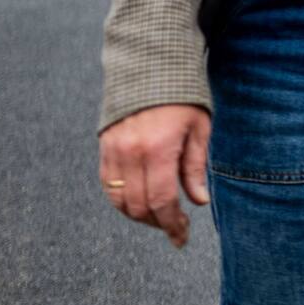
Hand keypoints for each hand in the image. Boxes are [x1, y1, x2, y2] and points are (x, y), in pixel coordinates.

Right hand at [98, 104, 211, 247]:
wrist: (151, 67)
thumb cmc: (184, 97)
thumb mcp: (199, 128)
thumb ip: (195, 167)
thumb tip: (198, 201)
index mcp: (158, 148)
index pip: (162, 200)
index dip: (172, 224)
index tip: (182, 237)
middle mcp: (131, 153)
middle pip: (138, 206)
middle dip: (158, 223)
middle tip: (175, 229)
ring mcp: (113, 151)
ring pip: (119, 201)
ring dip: (139, 216)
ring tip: (160, 218)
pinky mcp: (104, 148)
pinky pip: (107, 186)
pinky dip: (121, 201)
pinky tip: (139, 203)